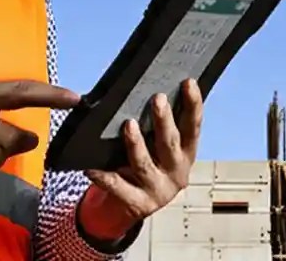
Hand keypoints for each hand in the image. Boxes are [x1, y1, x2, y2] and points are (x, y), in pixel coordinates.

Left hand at [79, 78, 203, 241]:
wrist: (139, 203)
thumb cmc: (152, 163)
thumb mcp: (162, 147)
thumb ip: (161, 124)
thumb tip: (151, 87)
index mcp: (186, 153)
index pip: (193, 127)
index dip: (193, 105)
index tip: (188, 82)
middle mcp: (176, 171)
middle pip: (170, 144)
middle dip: (164, 121)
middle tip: (158, 99)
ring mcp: (158, 189)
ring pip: (144, 165)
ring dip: (136, 145)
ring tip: (128, 126)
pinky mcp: (137, 203)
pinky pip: (117, 187)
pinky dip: (104, 177)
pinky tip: (92, 167)